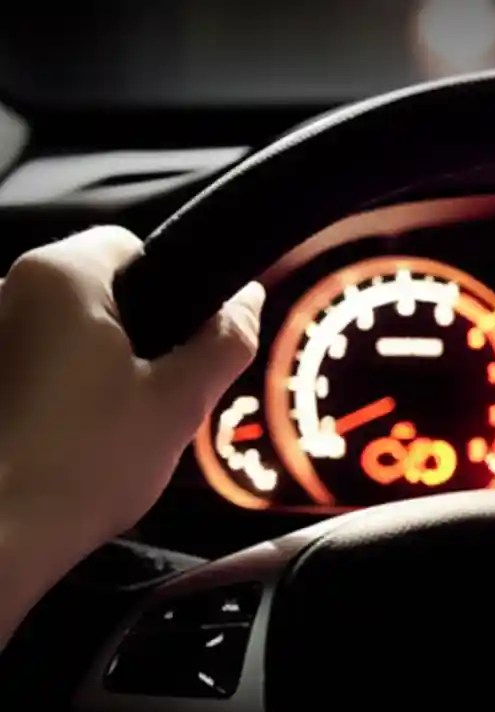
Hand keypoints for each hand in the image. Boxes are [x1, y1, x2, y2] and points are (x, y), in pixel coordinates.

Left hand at [0, 227, 261, 640]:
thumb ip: (224, 340)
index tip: (183, 349)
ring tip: (108, 431)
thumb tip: (249, 295)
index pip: (132, 246)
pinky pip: (27, 367)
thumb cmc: (88, 462)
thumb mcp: (180, 401)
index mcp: (59, 276)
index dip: (173, 292)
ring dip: (89, 367)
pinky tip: (64, 446)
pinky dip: (52, 395)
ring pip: (59, 335)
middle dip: (130, 335)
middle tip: (156, 398)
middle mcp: (4, 290)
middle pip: (93, 293)